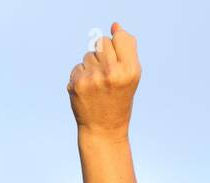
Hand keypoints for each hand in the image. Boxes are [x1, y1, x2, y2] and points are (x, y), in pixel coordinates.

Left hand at [67, 23, 140, 138]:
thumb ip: (127, 49)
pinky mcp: (78, 83)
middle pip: (102, 41)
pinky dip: (82, 76)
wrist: (104, 129)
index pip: (119, 36)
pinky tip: (89, 91)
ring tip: (99, 85)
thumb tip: (115, 26)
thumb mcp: (132, 76)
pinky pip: (78, 66)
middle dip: (104, 54)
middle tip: (108, 77)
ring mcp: (93, 78)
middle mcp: (112, 73)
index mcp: (130, 70)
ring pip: (88, 54)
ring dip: (92, 66)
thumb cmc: (120, 99)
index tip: (118, 60)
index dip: (117, 46)